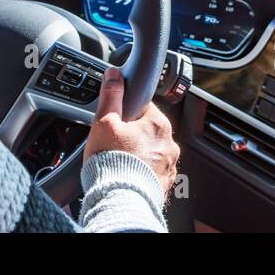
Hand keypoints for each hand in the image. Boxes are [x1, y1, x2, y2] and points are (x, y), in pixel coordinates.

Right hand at [83, 66, 179, 196]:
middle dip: (132, 133)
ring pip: (152, 150)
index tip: (116, 120)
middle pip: (148, 129)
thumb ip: (111, 96)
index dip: (126, 111)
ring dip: (139, 152)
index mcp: (158, 124)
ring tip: (119, 160)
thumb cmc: (112, 161)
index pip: (144, 106)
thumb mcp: (105, 122)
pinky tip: (127, 173)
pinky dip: (142, 170)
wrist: (120, 199)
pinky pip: (153, 170)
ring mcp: (169, 165)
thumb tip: (114, 74)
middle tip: (113, 142)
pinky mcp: (166, 183)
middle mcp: (169, 143)